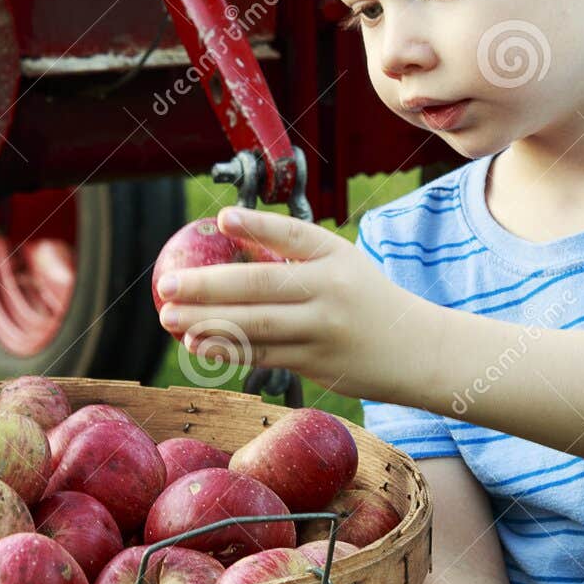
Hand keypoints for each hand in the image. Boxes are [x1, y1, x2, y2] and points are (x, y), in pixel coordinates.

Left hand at [155, 207, 431, 400]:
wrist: (415, 349)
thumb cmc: (364, 298)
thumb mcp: (342, 263)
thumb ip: (296, 256)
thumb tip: (228, 242)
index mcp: (337, 256)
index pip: (293, 236)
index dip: (256, 227)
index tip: (222, 219)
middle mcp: (331, 290)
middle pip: (261, 286)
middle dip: (208, 286)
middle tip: (168, 285)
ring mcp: (323, 330)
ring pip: (256, 326)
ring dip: (208, 323)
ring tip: (170, 319)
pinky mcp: (317, 364)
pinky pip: (264, 355)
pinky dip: (229, 350)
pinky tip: (199, 345)